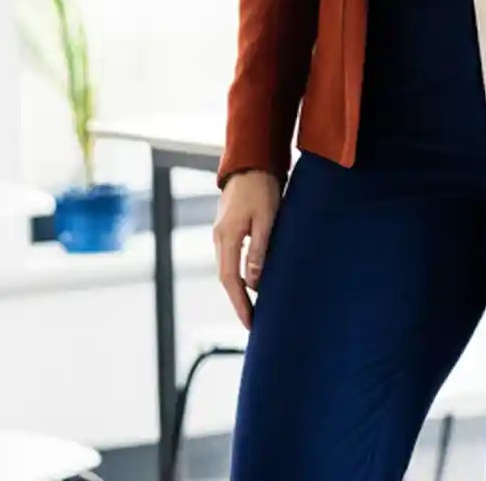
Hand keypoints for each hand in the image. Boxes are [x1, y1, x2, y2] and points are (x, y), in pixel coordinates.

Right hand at [212, 170, 280, 328]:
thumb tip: (253, 283)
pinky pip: (232, 258)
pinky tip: (252, 282)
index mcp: (226, 238)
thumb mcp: (266, 220)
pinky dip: (240, 274)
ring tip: (254, 308)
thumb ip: (259, 251)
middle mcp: (219, 238)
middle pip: (226, 278)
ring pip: (228, 269)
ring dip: (239, 290)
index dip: (240, 304)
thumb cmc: (262, 188)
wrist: (251, 163)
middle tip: (252, 323)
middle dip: (238, 302)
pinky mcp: (229, 228)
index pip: (230, 281)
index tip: (250, 323)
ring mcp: (221, 233)